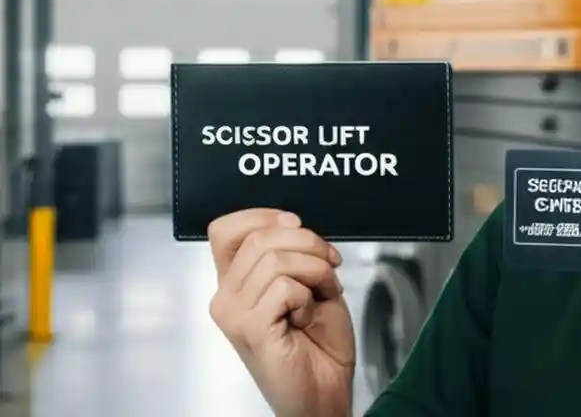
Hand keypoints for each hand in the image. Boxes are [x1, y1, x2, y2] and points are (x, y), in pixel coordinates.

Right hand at [207, 209, 356, 416]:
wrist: (326, 389)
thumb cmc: (318, 342)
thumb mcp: (307, 283)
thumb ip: (290, 253)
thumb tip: (290, 221)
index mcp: (235, 282)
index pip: (226, 229)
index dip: (264, 215)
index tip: (297, 224)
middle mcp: (225, 297)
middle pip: (260, 237)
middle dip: (309, 243)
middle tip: (330, 267)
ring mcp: (233, 314)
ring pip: (277, 259)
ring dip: (316, 271)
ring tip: (321, 295)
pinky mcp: (250, 329)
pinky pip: (286, 287)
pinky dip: (310, 296)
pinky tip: (306, 318)